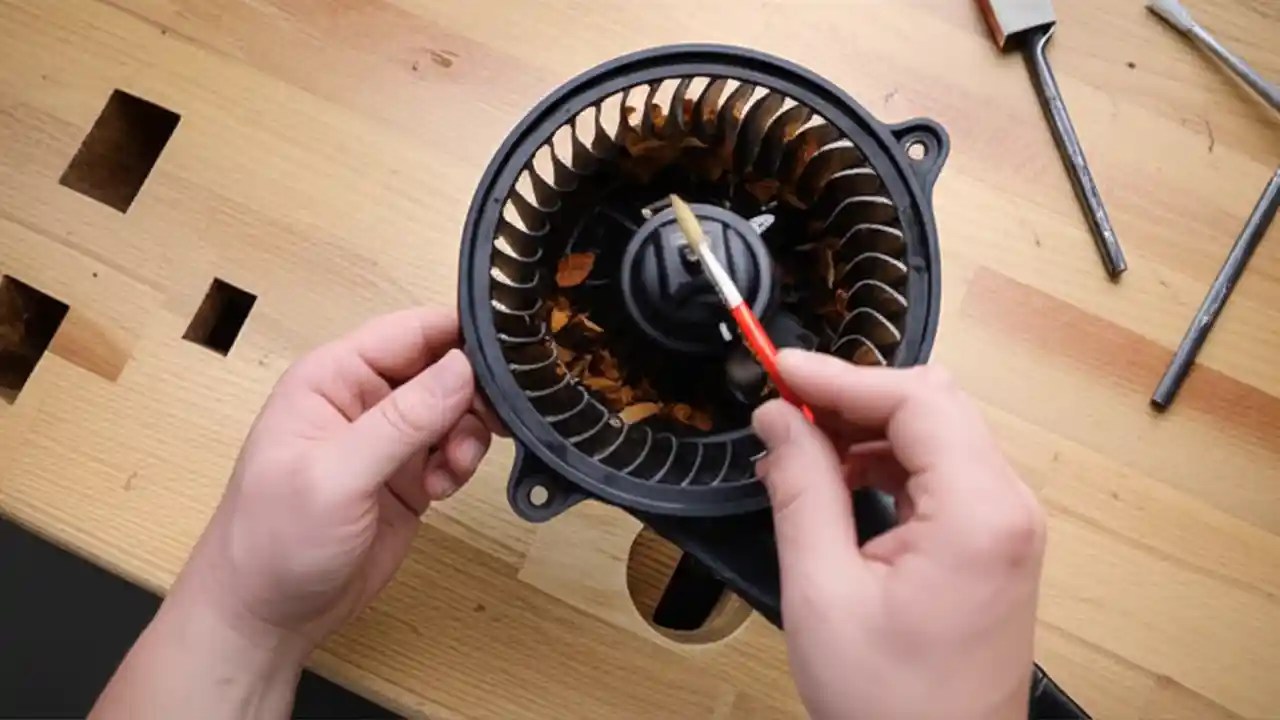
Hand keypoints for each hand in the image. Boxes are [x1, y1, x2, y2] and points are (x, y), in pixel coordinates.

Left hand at [183, 307, 494, 650]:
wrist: (267, 616)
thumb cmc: (276, 540)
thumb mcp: (337, 476)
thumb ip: (403, 421)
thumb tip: (463, 368)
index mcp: (334, 376)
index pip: (412, 331)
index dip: (461, 337)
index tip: (510, 359)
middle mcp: (364, 398)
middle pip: (442, 366)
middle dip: (474, 392)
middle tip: (493, 424)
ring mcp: (387, 438)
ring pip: (455, 408)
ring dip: (469, 434)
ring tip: (452, 468)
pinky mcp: (408, 475)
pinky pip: (453, 449)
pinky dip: (460, 465)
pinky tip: (441, 490)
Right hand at [752, 351, 1044, 719]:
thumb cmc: (890, 706)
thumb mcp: (823, 592)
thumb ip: (801, 490)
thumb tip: (778, 418)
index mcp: (978, 515)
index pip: (915, 399)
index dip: (840, 376)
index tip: (779, 370)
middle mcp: (1008, 509)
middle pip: (932, 405)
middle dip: (852, 397)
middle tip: (784, 408)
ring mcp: (1006, 526)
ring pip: (937, 433)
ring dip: (867, 428)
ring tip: (801, 450)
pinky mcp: (993, 543)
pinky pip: (942, 472)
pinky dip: (887, 461)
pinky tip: (838, 480)